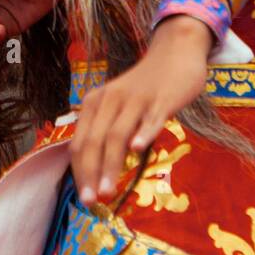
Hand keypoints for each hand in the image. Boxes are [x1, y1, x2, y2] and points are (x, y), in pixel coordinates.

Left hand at [70, 16, 211, 205]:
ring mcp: (137, 99)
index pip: (80, 142)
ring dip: (110, 164)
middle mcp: (111, 99)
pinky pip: (150, 118)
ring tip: (108, 191)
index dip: (80, 171)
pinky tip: (138, 149)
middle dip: (91, 173)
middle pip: (95, 140)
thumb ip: (108, 131)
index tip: (85, 199)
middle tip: (91, 201)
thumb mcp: (118, 105)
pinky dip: (143, 133)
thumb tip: (96, 171)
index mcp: (96, 102)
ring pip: (118, 134)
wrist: (175, 53)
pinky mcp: (162, 99)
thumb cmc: (144, 87)